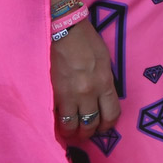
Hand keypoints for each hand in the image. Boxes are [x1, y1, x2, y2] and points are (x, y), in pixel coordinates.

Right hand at [51, 19, 118, 137]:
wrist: (63, 29)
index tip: (103, 127)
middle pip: (91, 124)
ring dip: (71, 132)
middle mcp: (88, 93)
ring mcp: (67, 95)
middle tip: (85, 132)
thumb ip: (105, 82)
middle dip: (89, 132)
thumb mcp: (105, 61)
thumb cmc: (86, 41)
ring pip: (71, 126)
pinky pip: (54, 117)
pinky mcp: (50, 94)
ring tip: (70, 131)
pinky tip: (55, 124)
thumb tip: (102, 98)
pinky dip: (55, 123)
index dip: (107, 126)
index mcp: (104, 83)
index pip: (111, 114)